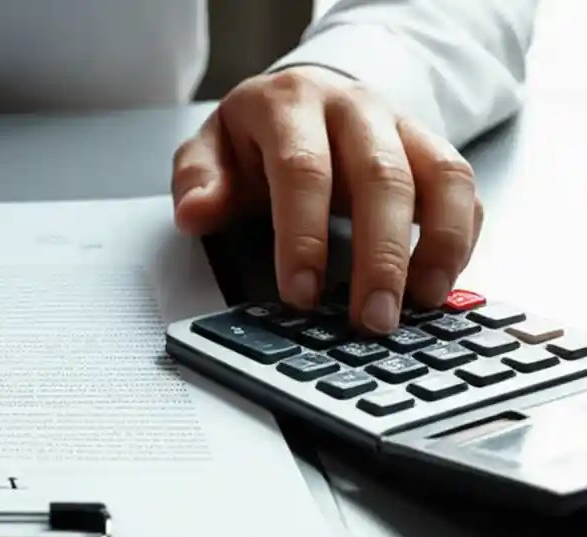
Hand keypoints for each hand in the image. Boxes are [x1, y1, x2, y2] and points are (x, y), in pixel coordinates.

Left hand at [172, 66, 481, 333]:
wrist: (306, 94)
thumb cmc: (256, 135)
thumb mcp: (210, 150)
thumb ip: (198, 181)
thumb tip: (194, 212)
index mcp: (290, 104)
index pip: (302, 170)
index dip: (303, 237)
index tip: (301, 294)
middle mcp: (354, 107)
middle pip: (381, 177)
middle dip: (380, 256)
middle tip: (371, 319)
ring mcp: (402, 125)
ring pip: (439, 178)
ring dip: (436, 247)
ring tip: (421, 303)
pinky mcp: (435, 148)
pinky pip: (463, 189)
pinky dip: (460, 237)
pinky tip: (440, 282)